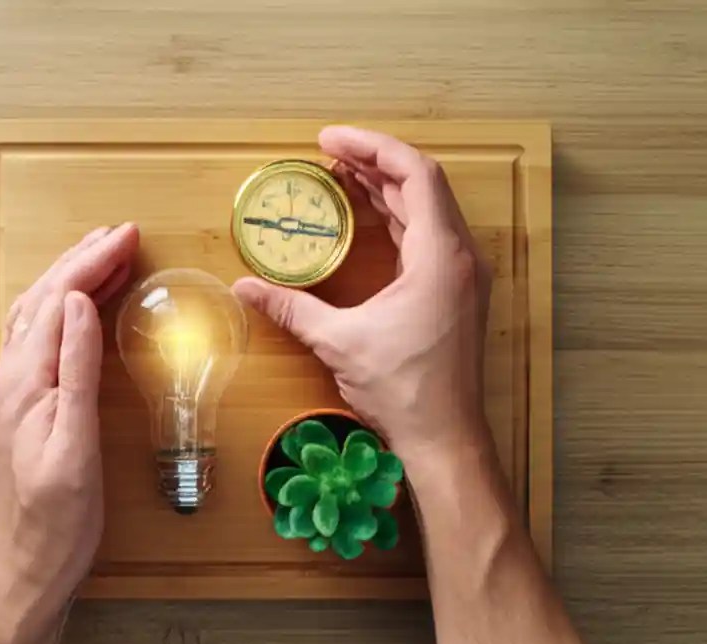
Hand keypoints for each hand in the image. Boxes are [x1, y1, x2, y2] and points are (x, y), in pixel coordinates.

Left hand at [0, 223, 139, 607]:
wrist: (24, 574)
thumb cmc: (55, 524)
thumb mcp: (74, 447)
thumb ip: (75, 371)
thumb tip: (81, 304)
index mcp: (23, 382)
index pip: (60, 300)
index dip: (93, 261)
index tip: (128, 235)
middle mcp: (10, 379)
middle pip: (44, 299)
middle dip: (82, 258)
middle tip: (122, 233)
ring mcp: (13, 394)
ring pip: (38, 316)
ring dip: (69, 278)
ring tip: (101, 254)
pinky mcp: (22, 410)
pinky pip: (40, 340)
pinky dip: (62, 311)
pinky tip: (77, 310)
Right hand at [232, 127, 492, 473]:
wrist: (445, 439)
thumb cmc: (403, 391)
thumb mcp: (339, 342)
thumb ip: (291, 307)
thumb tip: (244, 287)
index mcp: (441, 256)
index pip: (415, 173)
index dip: (372, 147)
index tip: (330, 140)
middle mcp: (460, 257)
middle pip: (421, 186)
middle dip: (373, 163)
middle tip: (327, 155)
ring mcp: (462, 276)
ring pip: (426, 211)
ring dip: (385, 190)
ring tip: (340, 177)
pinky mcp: (455, 294)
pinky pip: (428, 237)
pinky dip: (396, 220)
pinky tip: (365, 220)